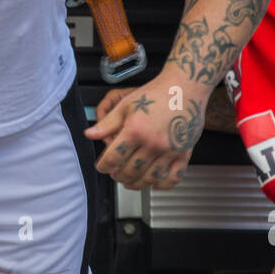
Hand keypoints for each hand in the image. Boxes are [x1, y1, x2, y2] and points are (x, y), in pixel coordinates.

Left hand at [84, 76, 205, 190]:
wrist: (184, 87)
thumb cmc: (156, 93)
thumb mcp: (126, 105)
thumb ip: (107, 123)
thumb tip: (89, 134)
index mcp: (135, 131)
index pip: (113, 158)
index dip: (103, 166)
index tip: (102, 166)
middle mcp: (152, 144)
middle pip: (129, 171)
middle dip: (117, 175)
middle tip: (115, 173)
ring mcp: (169, 151)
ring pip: (149, 178)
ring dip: (136, 184)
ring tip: (129, 181)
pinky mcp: (184, 153)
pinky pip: (173, 178)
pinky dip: (162, 185)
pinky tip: (154, 183)